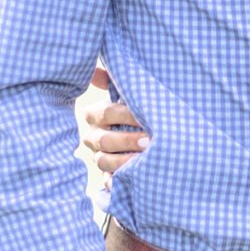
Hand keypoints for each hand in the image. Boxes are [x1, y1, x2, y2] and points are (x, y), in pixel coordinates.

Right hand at [79, 66, 148, 182]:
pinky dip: (119, 182)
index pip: (104, 112)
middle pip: (104, 140)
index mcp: (96, 115)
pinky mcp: (109, 175)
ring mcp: (100, 157)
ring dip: (124, 161)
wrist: (153, 136)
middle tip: (150, 139)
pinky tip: (134, 180)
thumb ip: (115, 80)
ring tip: (145, 159)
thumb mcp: (131, 93)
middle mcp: (94, 137)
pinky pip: (109, 182)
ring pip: (104, 161)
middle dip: (127, 139)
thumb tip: (97, 69)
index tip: (145, 114)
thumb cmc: (140, 109)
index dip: (124, 114)